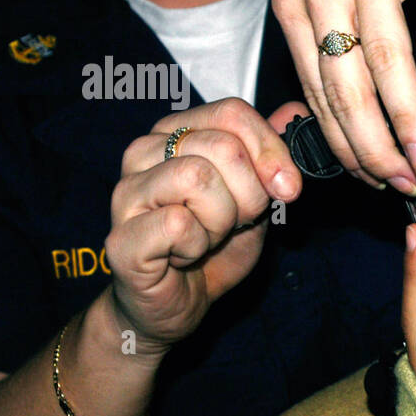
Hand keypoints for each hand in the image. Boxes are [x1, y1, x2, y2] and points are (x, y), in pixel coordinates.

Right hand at [104, 98, 305, 353]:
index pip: (232, 112)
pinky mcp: (121, 237)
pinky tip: (185, 256)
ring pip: (198, 178)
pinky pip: (178, 223)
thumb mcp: (257, 196)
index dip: (271, 150)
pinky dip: (197, 246)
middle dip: (251, 194)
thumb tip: (294, 112)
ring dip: (223, 220)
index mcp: (174, 133)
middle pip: (223, 146)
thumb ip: (272, 156)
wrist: (177, 304)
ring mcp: (126, 193)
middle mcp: (142, 153)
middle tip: (237, 222)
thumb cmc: (213, 247)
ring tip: (208, 237)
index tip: (286, 187)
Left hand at [272, 0, 415, 193]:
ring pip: (387, 51)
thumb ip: (325, 42)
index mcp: (295, 2)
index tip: (374, 182)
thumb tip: (343, 123)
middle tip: (404, 183)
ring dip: (409, 113)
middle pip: (348, 83)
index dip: (346, 145)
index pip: (318, 92)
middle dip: (376, 145)